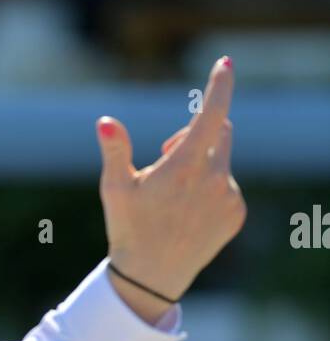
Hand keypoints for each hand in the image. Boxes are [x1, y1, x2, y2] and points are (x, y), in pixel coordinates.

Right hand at [97, 56, 246, 301]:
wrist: (152, 277)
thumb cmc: (128, 228)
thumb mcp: (116, 188)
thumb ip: (115, 151)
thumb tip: (105, 122)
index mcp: (184, 167)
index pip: (210, 115)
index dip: (219, 85)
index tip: (225, 63)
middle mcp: (214, 179)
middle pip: (218, 133)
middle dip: (196, 135)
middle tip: (164, 157)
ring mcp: (229, 197)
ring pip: (221, 161)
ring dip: (202, 165)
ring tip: (174, 197)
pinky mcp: (236, 213)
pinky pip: (229, 186)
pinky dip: (212, 188)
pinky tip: (189, 213)